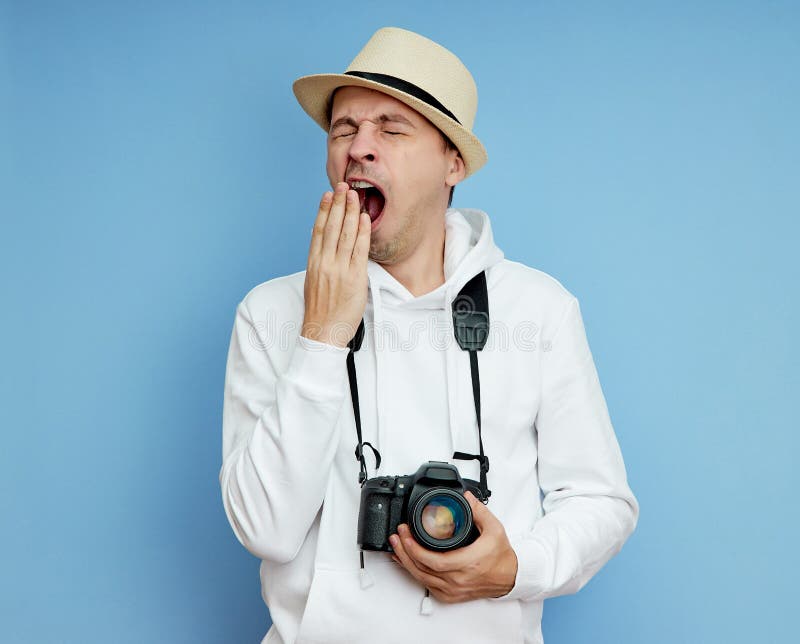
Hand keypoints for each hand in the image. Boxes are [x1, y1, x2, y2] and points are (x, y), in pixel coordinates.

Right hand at [302, 182, 371, 347]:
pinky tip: (364, 219)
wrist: (323, 331)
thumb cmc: (320, 310)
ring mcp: (340, 269)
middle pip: (332, 227)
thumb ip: (319, 261)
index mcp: (314, 263)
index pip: (318, 230)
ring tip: (355, 195)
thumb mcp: (313, 281)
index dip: (323, 210)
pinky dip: (362, 232)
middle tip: (344, 185)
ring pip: (345, 234)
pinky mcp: (354, 278)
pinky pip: (359, 250)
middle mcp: (325, 263)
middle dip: (339, 204)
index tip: (327, 195)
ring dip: (351, 212)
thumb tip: (322, 244)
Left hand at [389, 492, 517, 602]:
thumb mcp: (495, 529)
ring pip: (422, 579)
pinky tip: (406, 563)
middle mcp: (458, 580)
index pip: (434, 561)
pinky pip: (426, 586)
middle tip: (397, 536)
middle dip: (405, 552)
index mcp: (468, 563)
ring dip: (405, 562)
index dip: (415, 549)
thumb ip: (479, 511)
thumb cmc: (501, 557)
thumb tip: (466, 498)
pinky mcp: (450, 595)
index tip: (406, 534)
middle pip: (422, 570)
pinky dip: (414, 573)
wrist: (509, 578)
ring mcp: (453, 590)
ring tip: (396, 547)